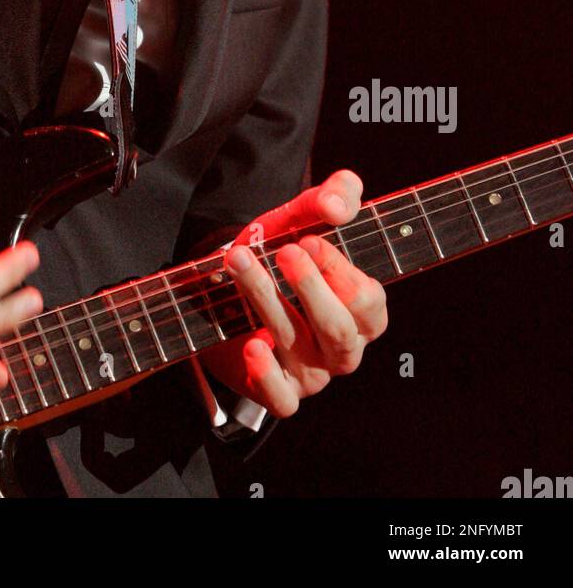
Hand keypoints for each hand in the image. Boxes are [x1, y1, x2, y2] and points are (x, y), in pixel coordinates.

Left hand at [199, 170, 387, 415]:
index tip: (309, 240)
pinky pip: (282, 399)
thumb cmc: (280, 253)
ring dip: (267, 300)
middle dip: (311, 288)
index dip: (340, 271)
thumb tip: (337, 204)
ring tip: (240, 261)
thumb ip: (333, 197)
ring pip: (299, 348)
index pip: (368, 301)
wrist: (229, 289)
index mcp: (362, 312)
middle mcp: (343, 348)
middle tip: (286, 251)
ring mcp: (313, 374)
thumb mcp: (305, 218)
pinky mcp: (279, 392)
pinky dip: (267, 374)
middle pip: (339, 329)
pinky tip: (252, 344)